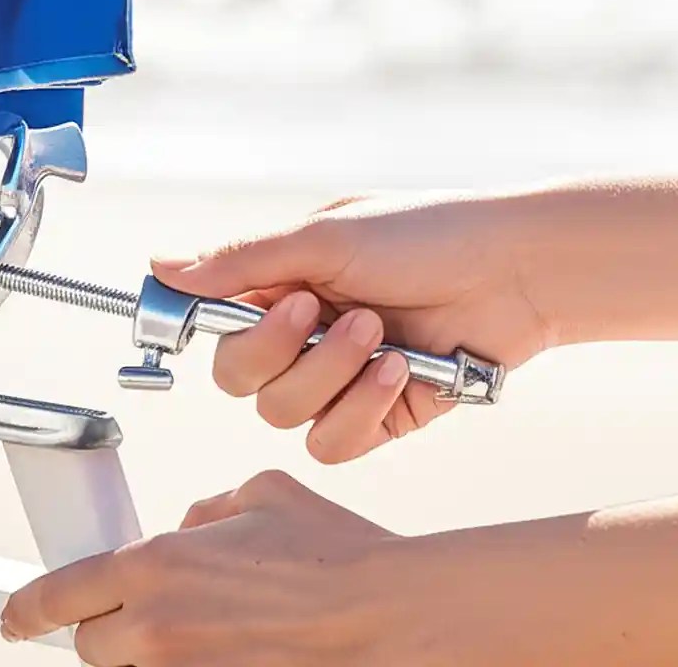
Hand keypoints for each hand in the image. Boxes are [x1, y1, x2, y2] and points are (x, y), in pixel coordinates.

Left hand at [0, 470, 417, 665]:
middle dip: (108, 629)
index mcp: (156, 567)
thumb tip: (187, 530)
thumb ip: (205, 513)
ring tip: (208, 633)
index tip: (17, 616)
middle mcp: (157, 630)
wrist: (393, 619)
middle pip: (90, 646)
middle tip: (146, 616)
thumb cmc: (339, 559)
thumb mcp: (261, 497)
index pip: (58, 596)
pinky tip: (232, 647)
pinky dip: (191, 666)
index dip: (29, 608)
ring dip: (153, 654)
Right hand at [152, 190, 552, 462]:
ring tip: (376, 332)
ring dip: (327, 374)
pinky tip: (398, 371)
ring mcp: (337, 381)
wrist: (514, 270)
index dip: (219, 331)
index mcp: (281, 289)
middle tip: (318, 311)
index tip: (241, 314)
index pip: (216, 330)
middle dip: (276, 350)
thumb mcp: (325, 237)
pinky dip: (359, 410)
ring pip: (283, 414)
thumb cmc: (427, 235)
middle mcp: (301, 339)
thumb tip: (163, 265)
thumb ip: (241, 262)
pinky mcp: (377, 417)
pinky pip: (333, 442)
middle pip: (240, 380)